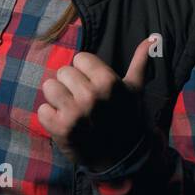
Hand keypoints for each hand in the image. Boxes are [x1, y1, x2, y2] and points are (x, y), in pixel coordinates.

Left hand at [38, 37, 154, 170]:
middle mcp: (91, 96)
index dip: (85, 71)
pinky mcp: (61, 130)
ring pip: (49, 87)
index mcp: (108, 81)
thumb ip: (140, 62)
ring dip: (57, 99)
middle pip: (63, 71)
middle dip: (70, 85)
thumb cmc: (126, 117)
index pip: (80, 58)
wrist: (122, 157)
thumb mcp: (134, 89)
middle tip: (83, 101)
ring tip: (71, 109)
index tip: (94, 86)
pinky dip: (50, 118)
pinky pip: (42, 110)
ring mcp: (75, 113)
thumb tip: (153, 37)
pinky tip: (65, 124)